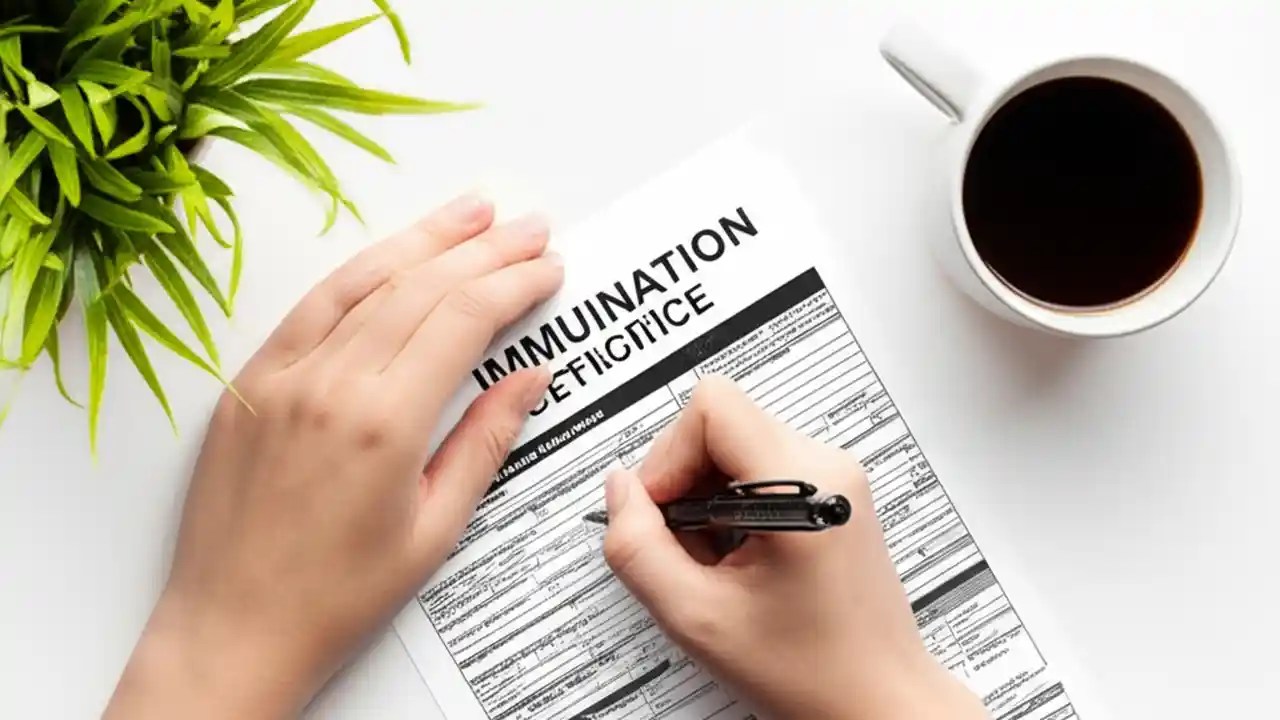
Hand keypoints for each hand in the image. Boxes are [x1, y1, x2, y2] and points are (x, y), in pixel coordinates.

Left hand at [105, 195, 562, 718]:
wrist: (232, 628)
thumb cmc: (333, 596)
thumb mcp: (433, 527)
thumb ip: (484, 440)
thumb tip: (531, 377)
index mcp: (383, 422)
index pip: (463, 319)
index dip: (513, 284)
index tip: (546, 268)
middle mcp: (329, 384)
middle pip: (422, 286)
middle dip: (485, 250)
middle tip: (528, 229)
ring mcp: (281, 376)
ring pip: (366, 279)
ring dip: (425, 239)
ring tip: (471, 213)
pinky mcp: (250, 382)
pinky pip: (312, 305)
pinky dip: (359, 270)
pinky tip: (391, 253)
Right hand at [602, 377, 987, 719]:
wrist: (878, 702)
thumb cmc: (814, 672)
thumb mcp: (698, 617)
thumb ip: (638, 549)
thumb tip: (619, 492)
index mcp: (804, 484)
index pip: (712, 407)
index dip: (668, 456)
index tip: (661, 510)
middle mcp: (828, 466)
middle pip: (720, 423)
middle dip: (684, 482)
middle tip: (684, 548)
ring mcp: (835, 478)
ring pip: (734, 446)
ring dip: (705, 499)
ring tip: (715, 562)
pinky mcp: (832, 494)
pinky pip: (758, 470)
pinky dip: (730, 508)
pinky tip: (736, 560)